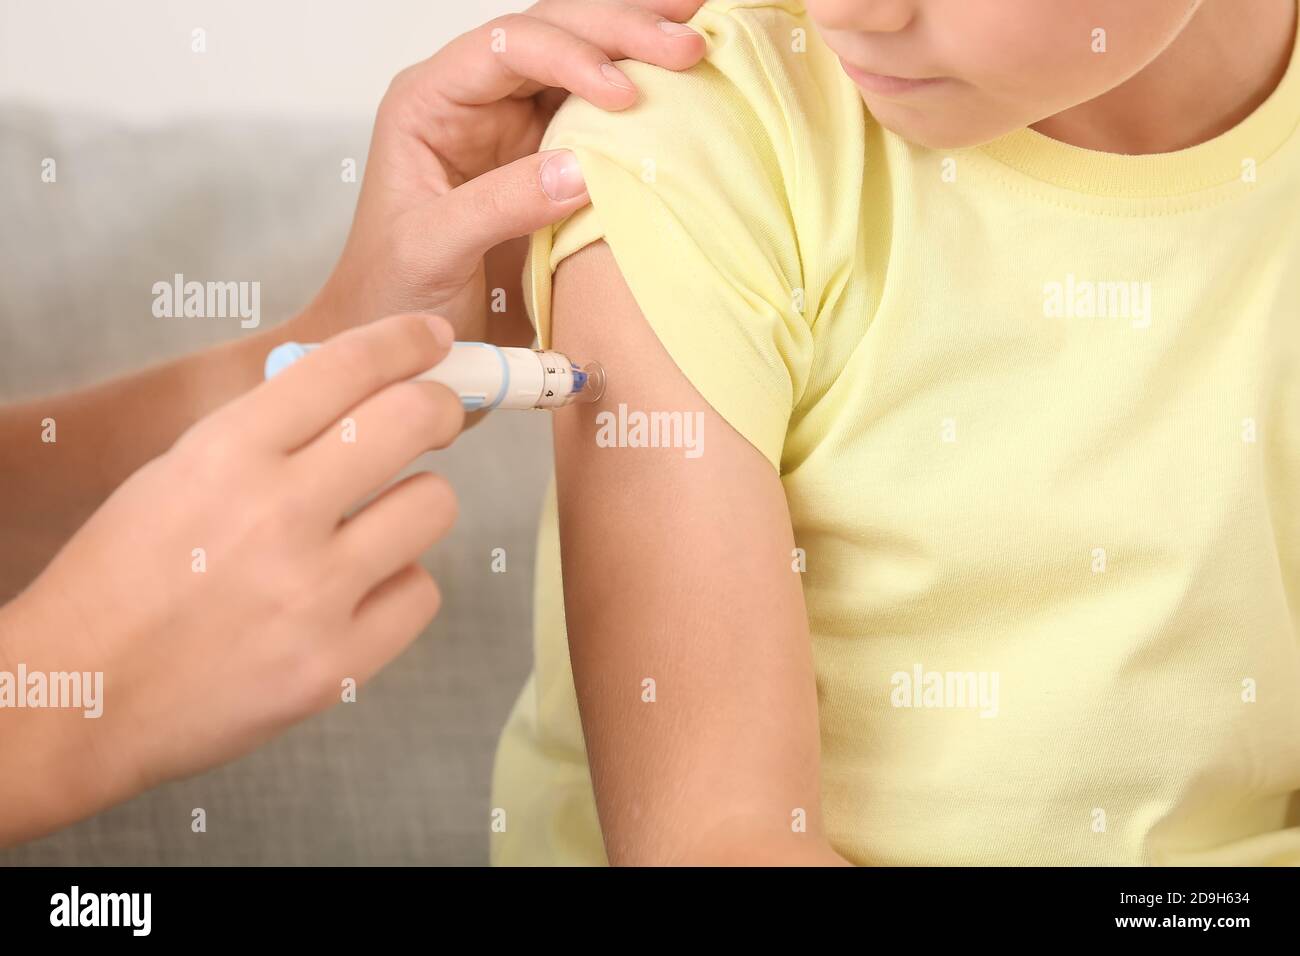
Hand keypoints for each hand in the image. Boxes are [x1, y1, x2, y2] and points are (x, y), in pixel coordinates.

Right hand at [0, 314, 463, 843]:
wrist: (82, 696)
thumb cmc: (125, 578)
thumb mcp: (176, 474)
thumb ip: (266, 433)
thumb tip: (360, 392)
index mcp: (227, 453)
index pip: (346, 365)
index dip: (406, 340)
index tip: (433, 337)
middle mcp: (278, 514)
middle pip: (413, 418)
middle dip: (439, 407)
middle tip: (434, 417)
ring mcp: (314, 593)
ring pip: (434, 504)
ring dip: (414, 505)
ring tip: (372, 527)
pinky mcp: (337, 663)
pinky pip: (422, 592)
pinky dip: (398, 587)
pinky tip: (358, 594)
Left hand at [301, 0, 706, 346]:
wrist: (407, 347)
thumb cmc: (392, 295)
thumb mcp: (432, 250)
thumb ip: (499, 204)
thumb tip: (583, 169)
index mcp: (431, 102)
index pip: (506, 47)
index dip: (571, 56)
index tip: (623, 96)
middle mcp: (476, 102)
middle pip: (553, 33)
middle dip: (622, 28)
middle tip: (687, 41)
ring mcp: (517, 130)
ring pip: (585, 62)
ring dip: (641, 47)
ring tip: (699, 40)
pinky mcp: (551, 165)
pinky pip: (602, 119)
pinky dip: (646, 100)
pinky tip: (685, 89)